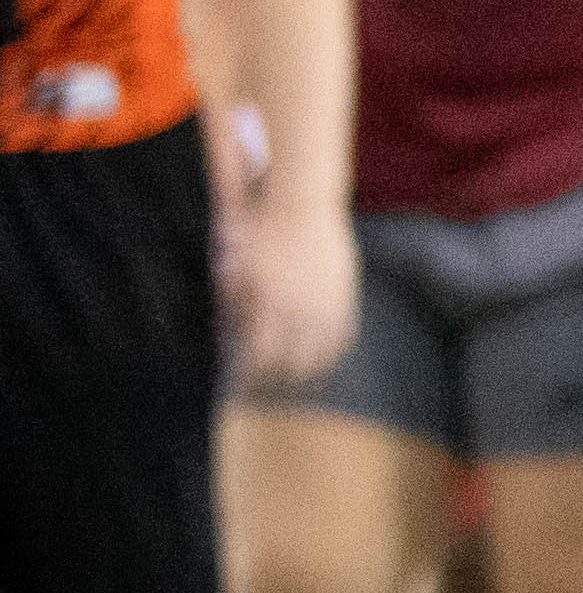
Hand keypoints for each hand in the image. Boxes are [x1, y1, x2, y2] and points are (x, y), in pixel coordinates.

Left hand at [224, 188, 358, 388]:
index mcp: (267, 303)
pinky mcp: (345, 294)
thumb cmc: (262, 233)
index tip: (247, 386)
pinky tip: (324, 358)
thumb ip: (235, 305)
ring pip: (322, 354)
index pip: (261, 357)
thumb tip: (229, 336)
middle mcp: (299, 307)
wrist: (302, 202)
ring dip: (309, 372)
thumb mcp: (237, 268)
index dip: (254, 376)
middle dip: (279, 381)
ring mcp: (326, 302)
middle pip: (292, 363)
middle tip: (270, 390)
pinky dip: (332, 351)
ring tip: (299, 382)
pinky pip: (342, 335)